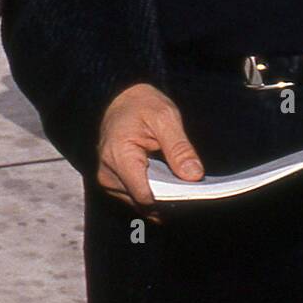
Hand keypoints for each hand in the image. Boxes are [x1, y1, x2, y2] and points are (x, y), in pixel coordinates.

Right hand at [96, 82, 203, 223]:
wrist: (122, 99)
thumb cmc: (142, 105)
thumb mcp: (166, 117)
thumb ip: (179, 148)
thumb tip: (194, 176)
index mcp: (119, 156)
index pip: (145, 195)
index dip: (170, 198)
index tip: (192, 193)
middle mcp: (108, 174)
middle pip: (144, 202)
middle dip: (168, 198)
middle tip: (191, 185)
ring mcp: (108, 181)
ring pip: (141, 203)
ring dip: (161, 196)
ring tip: (178, 179)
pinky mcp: (113, 183)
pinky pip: (137, 197)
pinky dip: (154, 192)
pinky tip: (167, 181)